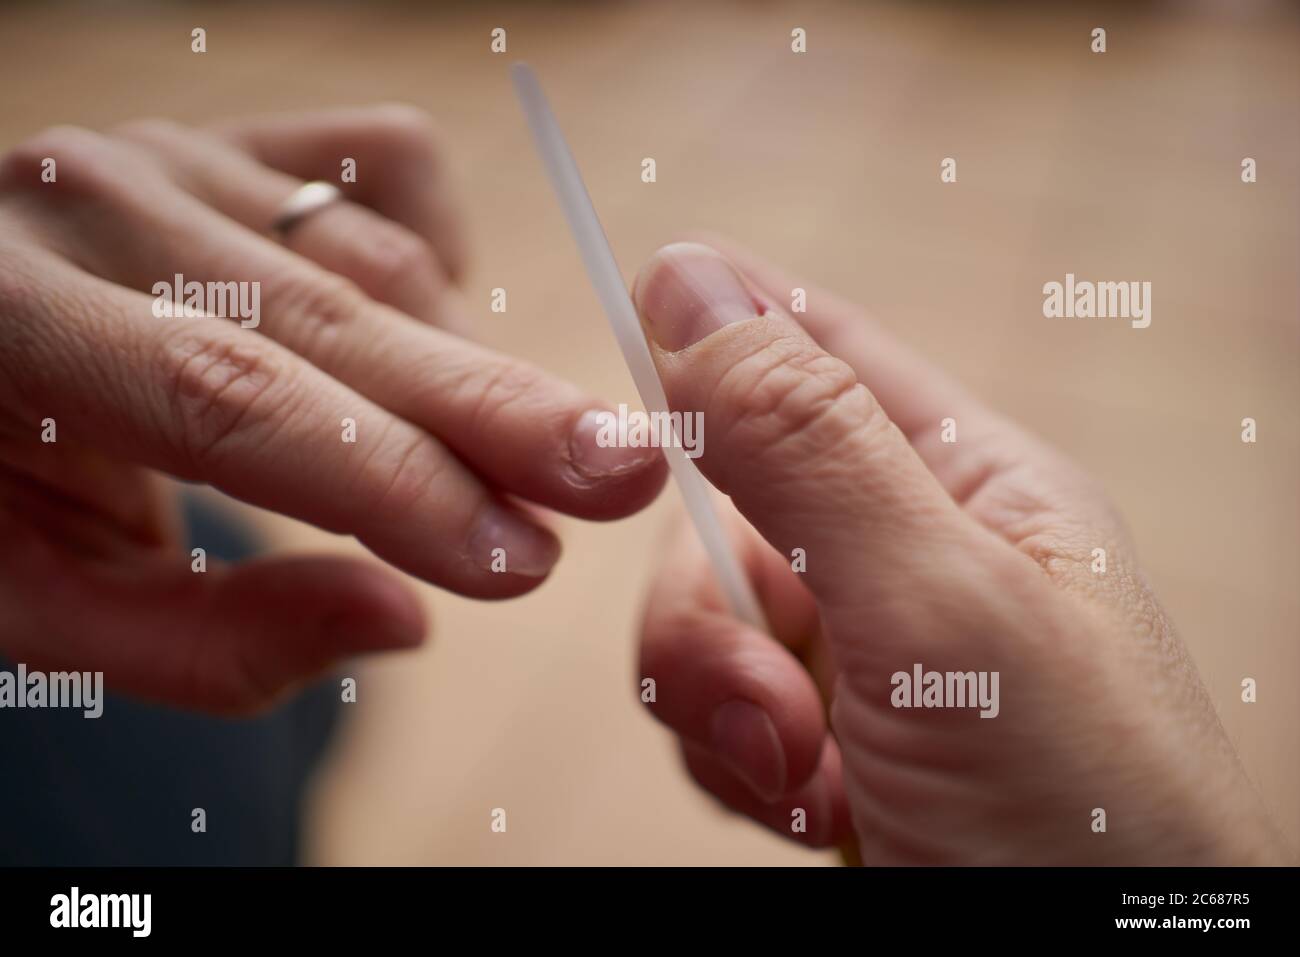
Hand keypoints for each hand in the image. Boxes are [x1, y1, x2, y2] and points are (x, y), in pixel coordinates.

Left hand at [0, 107, 664, 711]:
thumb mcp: (41, 604)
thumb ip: (208, 640)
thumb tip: (404, 623)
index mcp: (3, 322)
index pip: (229, 403)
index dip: (389, 481)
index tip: (524, 559)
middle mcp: (90, 205)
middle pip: (334, 315)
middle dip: (496, 407)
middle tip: (629, 476)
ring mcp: (175, 153)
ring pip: (378, 258)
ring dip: (470, 371)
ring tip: (522, 469)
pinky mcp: (241, 136)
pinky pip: (390, 168)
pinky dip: (441, 256)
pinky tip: (428, 339)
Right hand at [633, 240, 1283, 864]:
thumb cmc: (1081, 815)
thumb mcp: (943, 606)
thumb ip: (810, 446)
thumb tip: (694, 281)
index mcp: (973, 490)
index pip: (827, 356)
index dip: (731, 320)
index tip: (635, 286)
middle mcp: (914, 565)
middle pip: (729, 512)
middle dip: (712, 609)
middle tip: (766, 701)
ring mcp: (868, 664)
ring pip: (708, 622)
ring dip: (725, 704)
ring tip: (809, 781)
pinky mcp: (829, 752)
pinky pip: (717, 716)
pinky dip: (736, 766)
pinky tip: (813, 813)